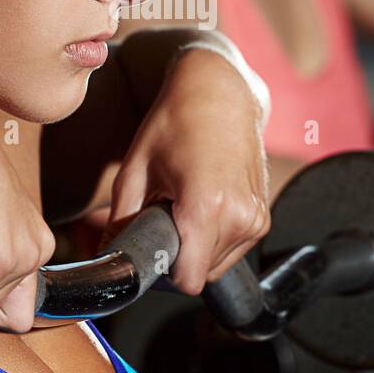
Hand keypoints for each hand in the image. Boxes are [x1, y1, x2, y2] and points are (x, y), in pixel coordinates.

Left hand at [103, 48, 270, 294]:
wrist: (219, 92)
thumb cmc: (176, 120)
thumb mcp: (136, 169)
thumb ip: (121, 221)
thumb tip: (110, 257)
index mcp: (206, 206)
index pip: (188, 280)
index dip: (163, 273)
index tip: (152, 249)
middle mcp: (239, 216)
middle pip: (200, 274)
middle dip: (178, 255)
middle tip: (166, 214)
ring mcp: (256, 217)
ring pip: (217, 264)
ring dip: (196, 246)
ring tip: (185, 204)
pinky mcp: (263, 216)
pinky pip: (233, 248)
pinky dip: (214, 237)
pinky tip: (204, 203)